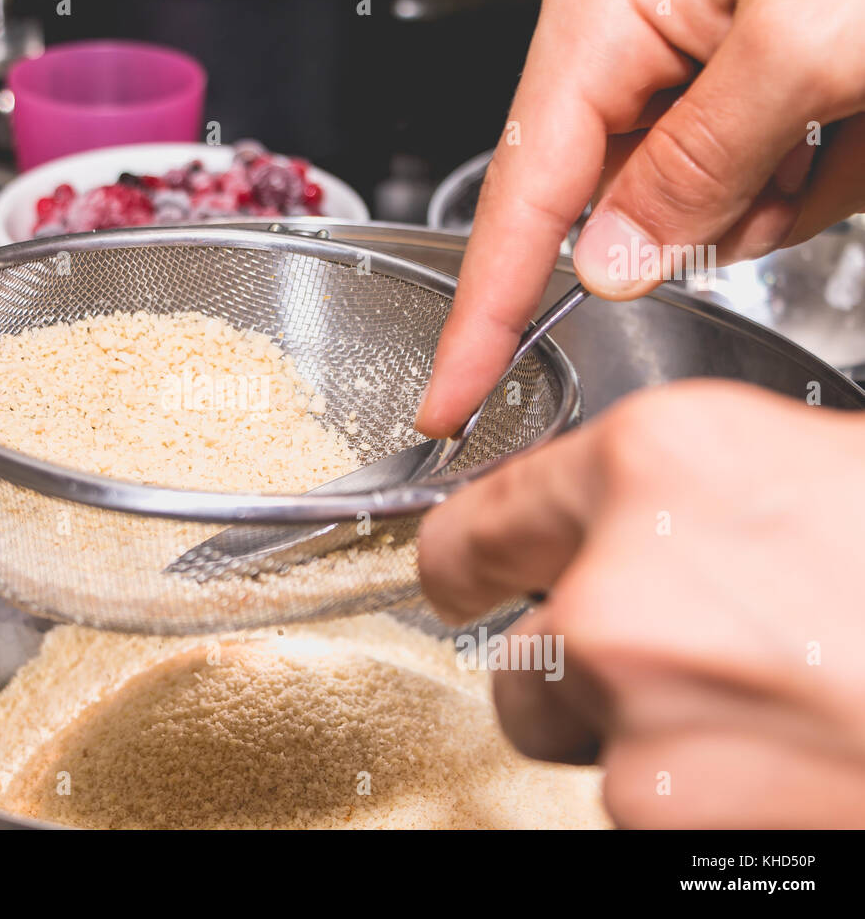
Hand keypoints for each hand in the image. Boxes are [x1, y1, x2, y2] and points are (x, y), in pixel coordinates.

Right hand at [417, 0, 864, 436]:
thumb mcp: (812, 39)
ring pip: (704, 193)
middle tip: (793, 171)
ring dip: (782, 192)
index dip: (484, 309)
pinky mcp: (767, 60)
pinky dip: (824, 166)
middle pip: (620, 195)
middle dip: (704, 219)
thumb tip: (616, 261)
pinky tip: (860, 116)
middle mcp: (645, 24)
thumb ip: (698, 165)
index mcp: (611, 4)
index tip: (452, 393)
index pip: (522, 192)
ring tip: (849, 120)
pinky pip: (766, 165)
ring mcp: (709, 44)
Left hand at [417, 381, 864, 826]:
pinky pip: (634, 799)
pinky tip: (784, 759)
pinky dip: (693, 791)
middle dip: (579, 656)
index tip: (458, 575)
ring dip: (635, 726)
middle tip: (682, 658)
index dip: (466, 555)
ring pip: (570, 728)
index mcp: (660, 460)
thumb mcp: (815, 472)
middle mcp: (619, 582)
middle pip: (521, 642)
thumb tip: (615, 531)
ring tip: (767, 705)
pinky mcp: (663, 813)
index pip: (483, 517)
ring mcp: (636, 708)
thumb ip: (683, 501)